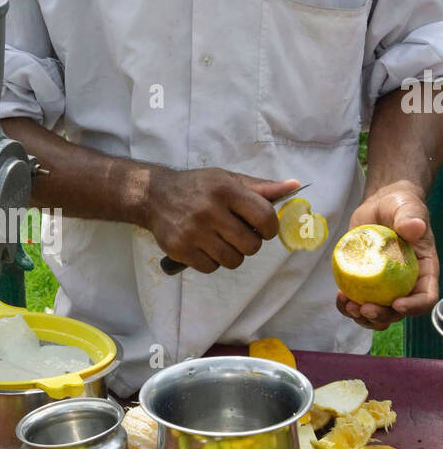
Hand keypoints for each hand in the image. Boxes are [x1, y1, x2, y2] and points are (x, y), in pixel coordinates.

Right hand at [147, 168, 302, 272]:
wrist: (154, 196)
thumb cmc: (198, 187)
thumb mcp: (227, 180)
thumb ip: (260, 187)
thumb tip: (294, 186)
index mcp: (226, 190)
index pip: (264, 217)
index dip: (270, 228)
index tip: (263, 229)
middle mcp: (210, 210)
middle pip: (251, 245)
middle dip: (249, 243)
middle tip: (238, 235)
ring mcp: (194, 232)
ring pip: (232, 260)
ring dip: (231, 254)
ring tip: (221, 241)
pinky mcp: (180, 249)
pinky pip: (211, 268)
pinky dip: (212, 262)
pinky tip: (205, 247)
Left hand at [335, 181, 439, 329]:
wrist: (379, 207)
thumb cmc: (399, 207)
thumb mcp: (407, 208)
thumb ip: (410, 218)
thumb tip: (414, 228)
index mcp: (423, 271)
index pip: (426, 296)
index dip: (414, 306)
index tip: (397, 304)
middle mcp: (405, 283)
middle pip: (398, 312)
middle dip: (381, 316)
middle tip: (364, 308)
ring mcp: (384, 286)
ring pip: (378, 313)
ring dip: (362, 317)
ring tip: (348, 305)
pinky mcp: (364, 282)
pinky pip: (358, 302)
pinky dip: (347, 305)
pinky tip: (340, 296)